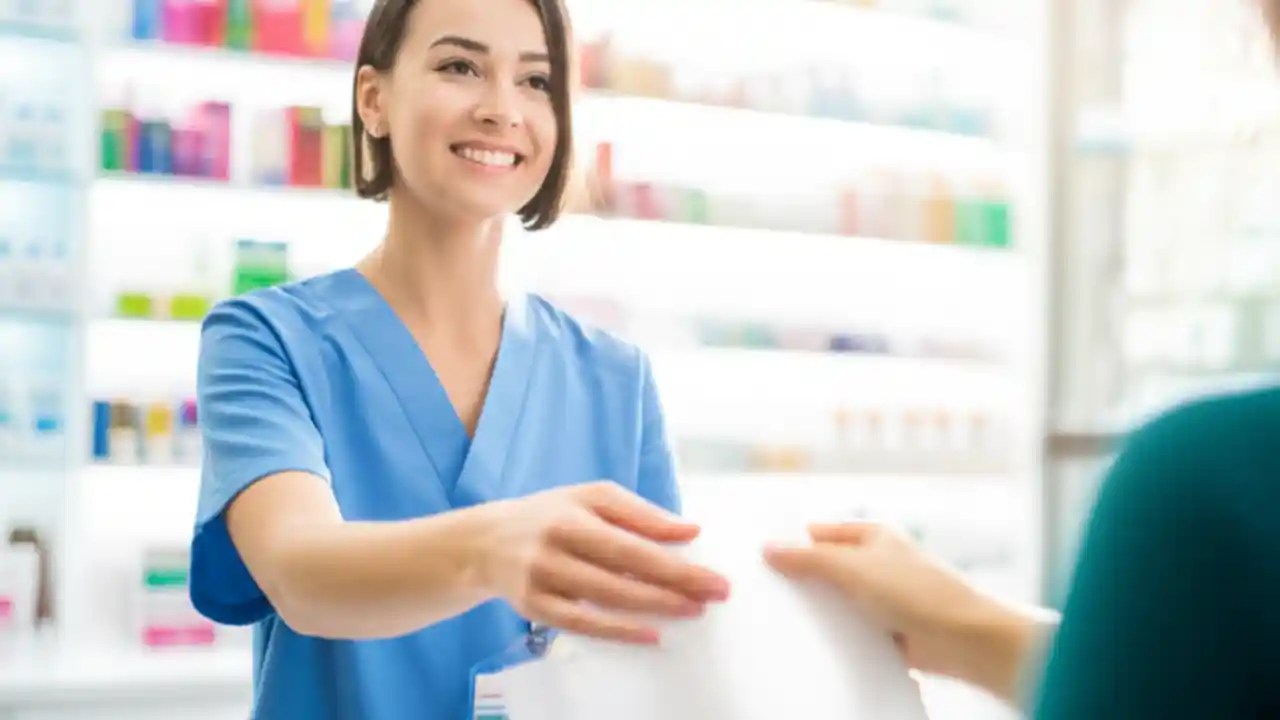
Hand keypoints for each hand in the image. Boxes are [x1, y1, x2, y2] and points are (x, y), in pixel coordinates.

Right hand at [479, 482, 730, 644]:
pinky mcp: (534, 608)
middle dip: (674, 587)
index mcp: (573, 516)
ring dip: (654, 608)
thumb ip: (640, 513)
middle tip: (715, 595)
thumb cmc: (551, 516)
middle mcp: (555, 548)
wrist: (485, 542)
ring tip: (691, 611)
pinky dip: (618, 632)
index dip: (674, 563)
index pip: (632, 543)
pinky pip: (582, 625)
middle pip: (623, 573)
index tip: (713, 576)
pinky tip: (651, 635)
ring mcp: (542, 581)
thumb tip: (689, 530)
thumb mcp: (590, 498)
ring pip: (605, 600)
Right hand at [764, 522, 1050, 701]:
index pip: (821, 533)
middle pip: (827, 568)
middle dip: (802, 580)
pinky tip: (815, 645)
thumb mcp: (853, 568)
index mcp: (873, 535)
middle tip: (765, 592)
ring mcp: (884, 597)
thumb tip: (770, 548)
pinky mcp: (889, 629)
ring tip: (783, 620)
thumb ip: (810, 559)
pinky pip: (853, 630)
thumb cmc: (918, 592)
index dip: (792, 543)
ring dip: (820, 612)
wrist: (963, 639)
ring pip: (839, 601)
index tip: (761, 557)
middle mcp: (878, 562)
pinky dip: (838, 636)